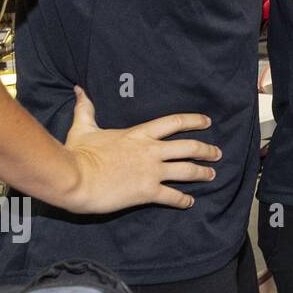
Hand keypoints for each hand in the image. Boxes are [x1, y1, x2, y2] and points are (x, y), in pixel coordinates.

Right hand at [61, 86, 221, 213]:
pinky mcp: (147, 192)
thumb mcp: (83, 127)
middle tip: (217, 153)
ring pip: (187, 171)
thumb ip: (86, 109)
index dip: (194, 120)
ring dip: (202, 173)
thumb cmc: (78, 153)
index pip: (174, 122)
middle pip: (189, 147)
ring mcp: (152, 171)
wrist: (74, 178)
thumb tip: (79, 90)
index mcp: (139, 134)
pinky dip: (183, 200)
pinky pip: (172, 196)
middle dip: (207, 150)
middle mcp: (151, 151)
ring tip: (212, 175)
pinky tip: (190, 202)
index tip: (207, 121)